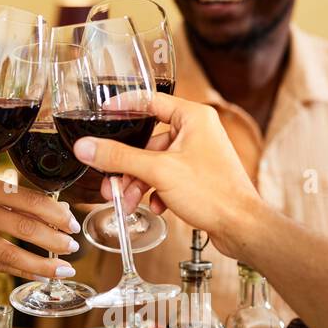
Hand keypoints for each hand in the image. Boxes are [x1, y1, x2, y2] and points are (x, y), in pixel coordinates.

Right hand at [0, 181, 82, 280]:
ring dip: (39, 261)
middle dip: (53, 236)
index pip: (24, 196)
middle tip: (74, 244)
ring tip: (63, 268)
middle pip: (23, 223)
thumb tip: (5, 172)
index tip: (69, 216)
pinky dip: (14, 270)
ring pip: (8, 250)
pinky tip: (35, 276)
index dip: (50, 208)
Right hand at [70, 92, 264, 255]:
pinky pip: (165, 177)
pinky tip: (155, 206)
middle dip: (127, 164)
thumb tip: (86, 147)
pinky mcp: (196, 175)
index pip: (150, 100)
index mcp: (193, 117)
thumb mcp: (158, 171)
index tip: (101, 113)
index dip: (122, 106)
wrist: (241, 228)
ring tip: (128, 203)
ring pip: (153, 162)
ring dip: (137, 183)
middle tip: (110, 180)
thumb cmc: (214, 193)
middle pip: (147, 139)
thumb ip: (119, 157)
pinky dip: (154, 191)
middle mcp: (196, 131)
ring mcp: (197, 154)